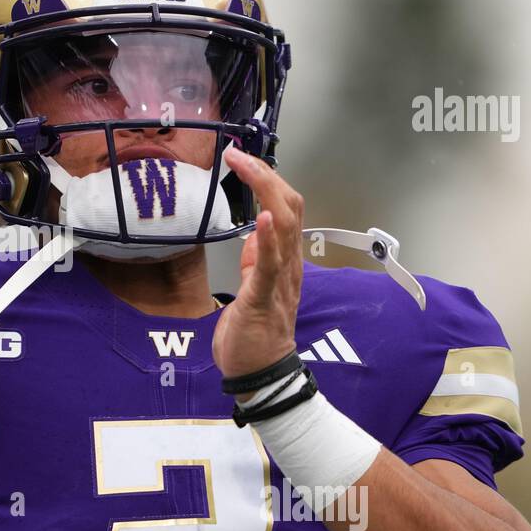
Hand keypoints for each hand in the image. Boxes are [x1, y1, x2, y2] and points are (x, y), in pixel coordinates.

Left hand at [212, 146, 303, 384]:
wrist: (260, 374)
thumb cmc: (253, 335)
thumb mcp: (252, 289)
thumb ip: (256, 263)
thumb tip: (254, 236)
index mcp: (285, 261)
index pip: (286, 209)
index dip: (267, 180)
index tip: (242, 159)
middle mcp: (289, 265)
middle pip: (291, 207)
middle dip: (265, 176)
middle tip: (239, 155)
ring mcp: (280, 281)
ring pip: (287, 226)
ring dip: (267, 193)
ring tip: (249, 167)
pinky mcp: (264, 298)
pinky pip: (270, 264)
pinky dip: (269, 238)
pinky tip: (265, 217)